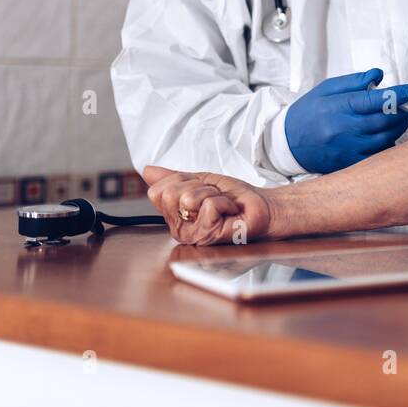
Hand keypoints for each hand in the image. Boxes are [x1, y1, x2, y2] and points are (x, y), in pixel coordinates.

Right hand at [143, 166, 274, 244]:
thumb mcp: (199, 180)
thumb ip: (173, 177)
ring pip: (187, 199)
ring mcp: (193, 234)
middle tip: (213, 195)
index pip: (157, 191)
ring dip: (211, 193)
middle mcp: (178, 228)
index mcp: (173, 215)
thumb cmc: (233, 197)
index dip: (182, 180)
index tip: (201, 187)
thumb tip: (146, 170)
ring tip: (222, 203)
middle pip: (169, 194)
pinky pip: (208, 206)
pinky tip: (229, 211)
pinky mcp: (209, 236)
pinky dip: (224, 202)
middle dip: (197, 186)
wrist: (261, 206)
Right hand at [285, 68, 407, 173]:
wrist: (286, 142)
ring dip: (400, 126)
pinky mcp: (348, 164)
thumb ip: (354, 81)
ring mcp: (346, 149)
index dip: (398, 95)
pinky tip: (389, 135)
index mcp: (336, 107)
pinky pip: (377, 156)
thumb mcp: (326, 89)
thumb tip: (378, 75)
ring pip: (384, 138)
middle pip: (384, 120)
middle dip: (404, 110)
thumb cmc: (309, 112)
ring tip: (403, 116)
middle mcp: (342, 130)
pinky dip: (388, 145)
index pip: (375, 100)